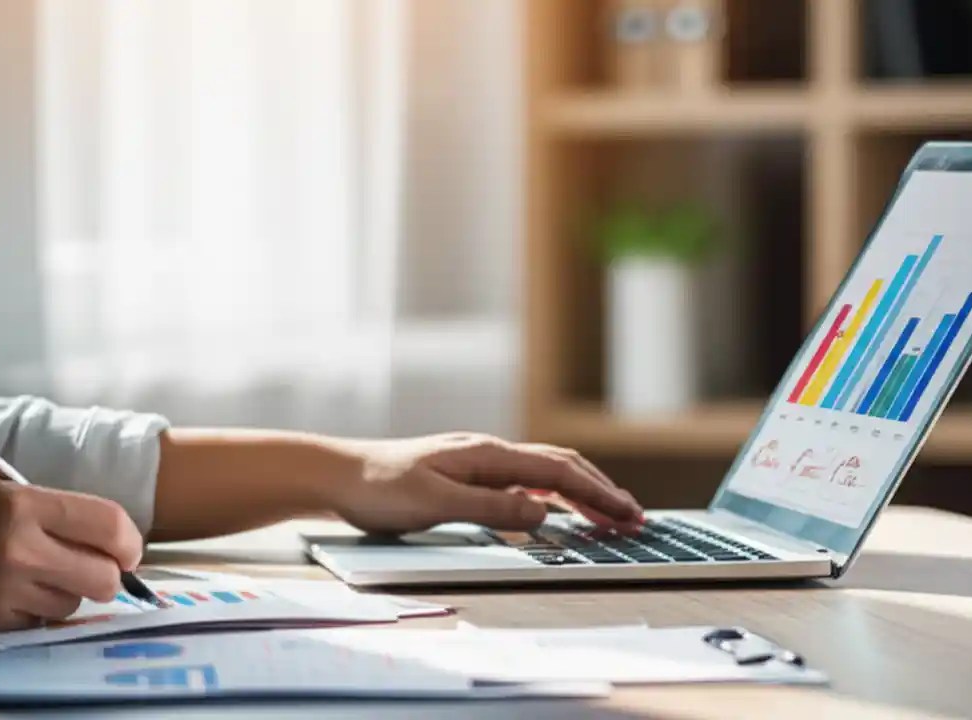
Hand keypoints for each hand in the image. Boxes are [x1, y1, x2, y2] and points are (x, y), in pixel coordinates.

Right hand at [0, 483, 142, 633]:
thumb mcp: (14, 497)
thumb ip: (67, 517)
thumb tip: (125, 547)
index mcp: (24, 506)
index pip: (109, 525)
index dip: (130, 542)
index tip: (127, 551)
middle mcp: (15, 549)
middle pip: (104, 577)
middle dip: (105, 575)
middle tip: (91, 567)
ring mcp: (0, 591)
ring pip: (73, 604)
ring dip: (66, 594)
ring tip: (35, 575)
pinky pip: (41, 623)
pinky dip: (36, 612)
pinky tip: (13, 593)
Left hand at [333, 433, 643, 533]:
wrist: (338, 473)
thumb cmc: (379, 487)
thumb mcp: (435, 502)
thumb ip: (490, 506)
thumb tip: (542, 512)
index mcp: (488, 454)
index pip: (559, 472)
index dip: (599, 494)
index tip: (628, 515)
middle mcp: (491, 452)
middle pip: (562, 467)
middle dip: (602, 491)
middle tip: (633, 519)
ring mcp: (481, 461)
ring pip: (547, 472)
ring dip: (582, 492)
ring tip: (608, 515)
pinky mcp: (470, 474)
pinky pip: (526, 480)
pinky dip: (554, 494)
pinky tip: (558, 509)